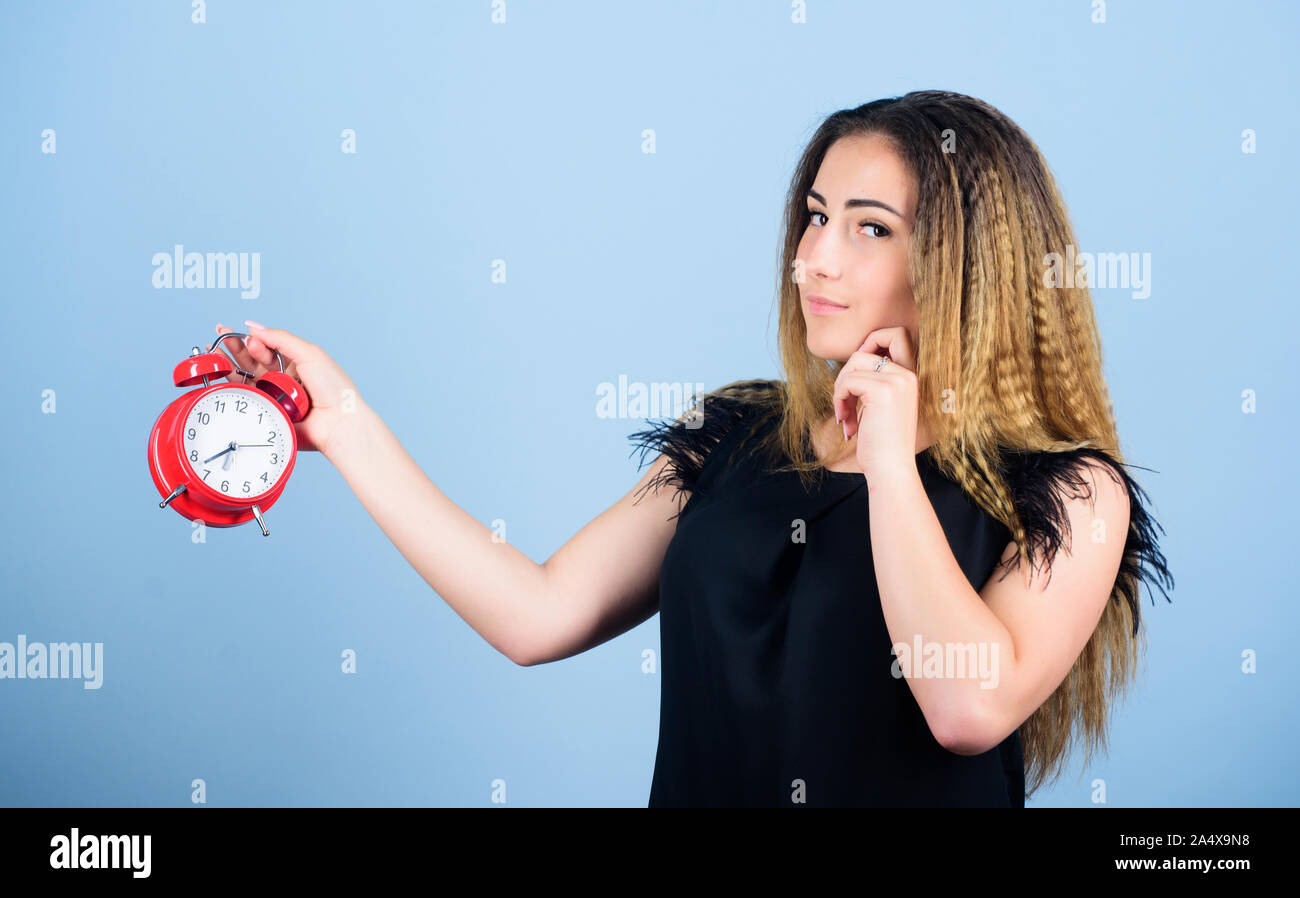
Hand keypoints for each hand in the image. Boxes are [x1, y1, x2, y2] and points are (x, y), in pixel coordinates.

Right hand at [214, 321, 361, 454]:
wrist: (338, 423)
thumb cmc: (333, 389)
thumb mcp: (310, 353)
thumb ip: (281, 338)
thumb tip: (254, 326)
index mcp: (296, 365)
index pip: (268, 348)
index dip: (254, 340)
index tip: (244, 335)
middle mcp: (284, 381)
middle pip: (253, 362)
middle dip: (236, 348)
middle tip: (220, 336)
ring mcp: (275, 397)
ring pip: (246, 378)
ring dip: (229, 364)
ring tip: (214, 351)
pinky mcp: (268, 413)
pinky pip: (247, 399)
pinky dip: (233, 386)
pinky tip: (222, 373)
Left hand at [832, 326, 919, 481]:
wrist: (891, 469)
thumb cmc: (882, 444)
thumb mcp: (880, 406)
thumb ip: (875, 381)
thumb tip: (853, 358)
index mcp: (912, 376)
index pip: (895, 335)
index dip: (869, 344)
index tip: (854, 377)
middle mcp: (908, 374)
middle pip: (863, 351)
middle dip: (845, 376)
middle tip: (843, 405)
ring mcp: (897, 381)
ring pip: (852, 363)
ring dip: (840, 389)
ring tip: (843, 415)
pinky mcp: (882, 390)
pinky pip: (847, 381)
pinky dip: (838, 399)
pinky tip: (845, 422)